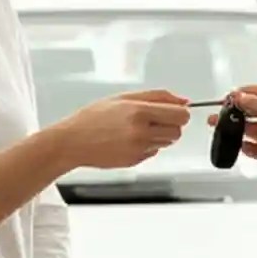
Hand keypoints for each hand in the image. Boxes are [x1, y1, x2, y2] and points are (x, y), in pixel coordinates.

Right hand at [56, 89, 190, 168]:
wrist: (73, 142)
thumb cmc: (94, 118)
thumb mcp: (124, 97)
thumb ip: (157, 97)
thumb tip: (183, 101)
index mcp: (139, 112)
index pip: (180, 115)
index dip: (180, 113)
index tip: (173, 111)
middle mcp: (141, 132)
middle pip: (177, 131)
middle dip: (171, 125)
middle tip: (154, 120)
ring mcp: (139, 149)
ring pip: (167, 143)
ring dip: (159, 136)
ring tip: (138, 129)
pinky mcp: (135, 161)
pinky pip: (153, 152)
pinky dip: (147, 146)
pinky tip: (129, 140)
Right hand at [207, 85, 256, 186]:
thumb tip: (241, 97)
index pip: (256, 93)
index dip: (240, 95)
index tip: (226, 99)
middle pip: (249, 112)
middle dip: (233, 114)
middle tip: (218, 116)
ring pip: (249, 130)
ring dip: (236, 130)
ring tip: (224, 130)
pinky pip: (254, 149)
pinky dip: (246, 148)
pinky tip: (240, 146)